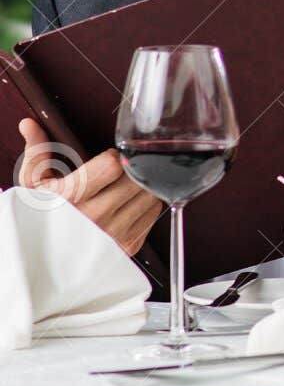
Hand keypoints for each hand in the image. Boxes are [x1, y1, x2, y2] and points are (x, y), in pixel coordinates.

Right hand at [15, 118, 162, 256]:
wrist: (42, 261)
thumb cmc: (39, 219)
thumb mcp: (32, 186)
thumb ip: (38, 152)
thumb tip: (29, 124)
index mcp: (70, 199)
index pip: (113, 166)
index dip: (113, 157)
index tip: (108, 159)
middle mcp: (95, 219)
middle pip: (136, 179)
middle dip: (130, 170)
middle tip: (118, 174)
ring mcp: (115, 235)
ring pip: (150, 195)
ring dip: (142, 186)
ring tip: (123, 188)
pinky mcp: (129, 246)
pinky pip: (153, 214)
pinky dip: (146, 204)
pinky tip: (128, 204)